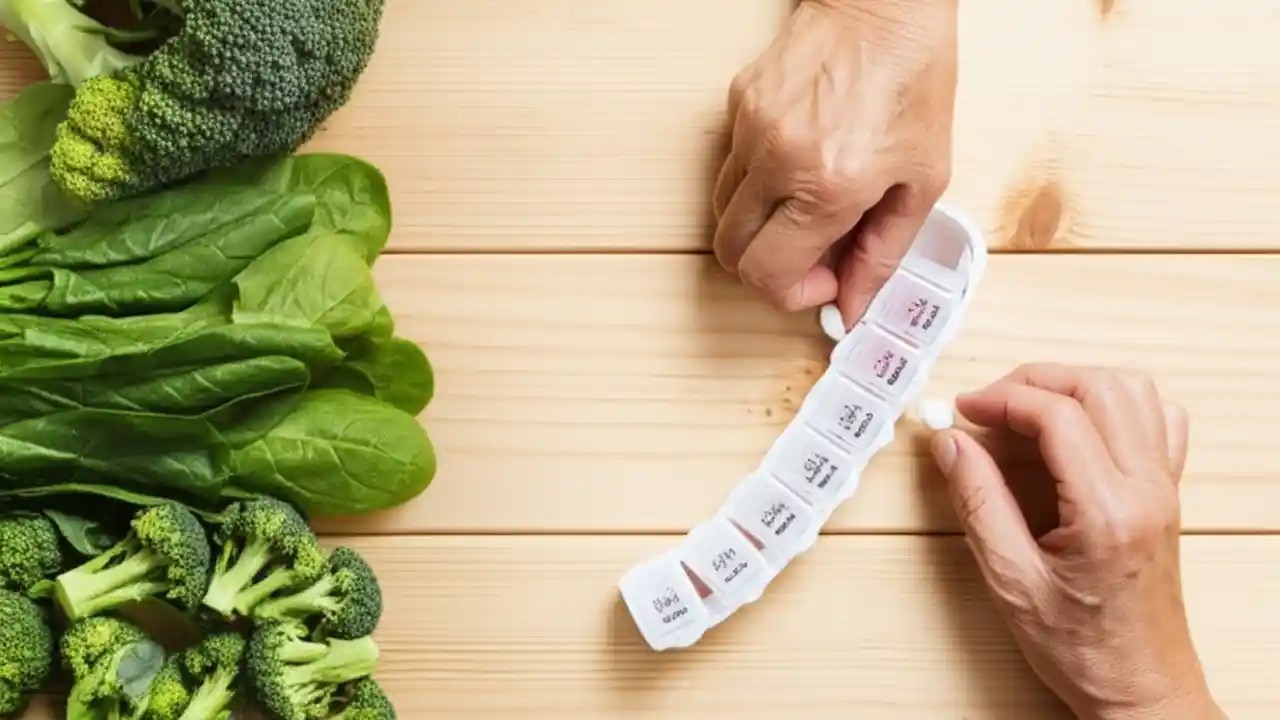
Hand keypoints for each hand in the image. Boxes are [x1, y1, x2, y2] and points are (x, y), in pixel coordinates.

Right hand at [712, 0, 956, 325]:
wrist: (886, 6)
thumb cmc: (913, 80)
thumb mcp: (922, 180)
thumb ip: (883, 253)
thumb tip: (853, 305)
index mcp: (829, 185)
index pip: (770, 274)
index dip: (794, 292)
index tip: (827, 279)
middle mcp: (779, 161)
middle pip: (732, 254)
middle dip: (768, 270)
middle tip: (811, 255)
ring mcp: (749, 131)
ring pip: (723, 214)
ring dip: (759, 229)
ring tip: (805, 209)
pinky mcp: (737, 107)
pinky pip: (730, 169)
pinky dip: (757, 185)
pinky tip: (797, 164)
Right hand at [930, 364, 1225, 719]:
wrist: (1139, 689)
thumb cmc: (1082, 650)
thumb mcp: (1011, 581)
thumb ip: (978, 502)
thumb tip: (952, 443)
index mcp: (1108, 512)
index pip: (1059, 416)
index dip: (1003, 400)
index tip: (965, 411)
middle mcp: (1147, 491)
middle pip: (1101, 387)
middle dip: (1037, 380)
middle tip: (991, 403)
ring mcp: (1165, 489)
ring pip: (1135, 392)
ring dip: (1075, 384)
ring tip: (1028, 408)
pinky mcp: (1167, 495)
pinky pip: (1159, 420)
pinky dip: (1116, 405)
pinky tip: (1078, 427)